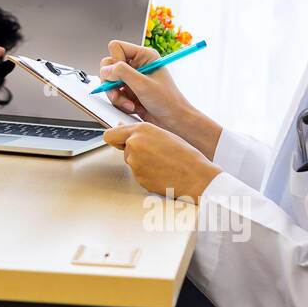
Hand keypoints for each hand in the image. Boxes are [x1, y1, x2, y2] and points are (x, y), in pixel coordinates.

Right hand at [98, 40, 221, 157]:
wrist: (174, 121)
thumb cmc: (167, 101)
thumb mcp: (143, 84)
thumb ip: (122, 73)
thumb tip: (105, 69)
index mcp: (144, 56)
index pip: (116, 47)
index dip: (115, 61)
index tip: (121, 75)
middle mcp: (137, 65)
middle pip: (109, 65)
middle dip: (112, 82)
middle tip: (119, 91)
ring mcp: (132, 79)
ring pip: (109, 82)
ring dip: (116, 95)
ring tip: (128, 104)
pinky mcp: (129, 92)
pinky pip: (114, 94)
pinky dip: (120, 102)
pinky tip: (132, 107)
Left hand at [104, 122, 220, 200]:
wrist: (196, 176)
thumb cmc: (185, 155)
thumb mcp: (163, 134)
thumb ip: (140, 131)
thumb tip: (122, 128)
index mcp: (141, 130)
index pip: (110, 135)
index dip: (115, 138)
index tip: (119, 140)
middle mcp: (134, 145)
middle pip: (124, 149)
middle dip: (134, 150)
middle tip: (155, 153)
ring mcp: (135, 163)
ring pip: (132, 162)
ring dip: (142, 162)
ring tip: (162, 162)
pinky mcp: (139, 178)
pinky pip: (139, 174)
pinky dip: (147, 173)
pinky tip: (162, 171)